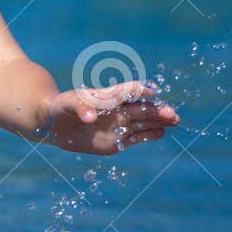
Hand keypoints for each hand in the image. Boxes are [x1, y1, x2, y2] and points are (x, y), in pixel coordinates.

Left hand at [39, 81, 179, 154]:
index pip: (126, 91)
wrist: (55, 125)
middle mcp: (116, 109)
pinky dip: (149, 135)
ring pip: (143, 122)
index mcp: (106, 96)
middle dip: (156, 110)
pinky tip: (162, 132)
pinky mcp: (118, 140)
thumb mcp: (66, 105)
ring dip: (159, 121)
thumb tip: (91, 117)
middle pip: (141, 108)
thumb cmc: (60, 108)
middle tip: (172, 114)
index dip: (138, 91)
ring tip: (175, 121)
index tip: (150, 93)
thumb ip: (79, 108)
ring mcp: (119, 124)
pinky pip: (137, 137)